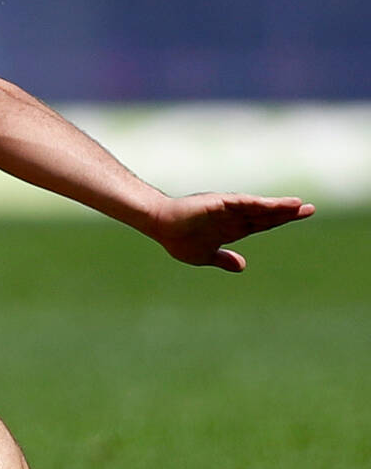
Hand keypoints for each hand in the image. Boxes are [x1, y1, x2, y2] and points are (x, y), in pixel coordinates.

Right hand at [148, 192, 314, 270]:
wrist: (159, 225)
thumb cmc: (178, 238)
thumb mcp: (205, 255)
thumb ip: (224, 258)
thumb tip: (242, 266)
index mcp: (233, 228)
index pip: (264, 222)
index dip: (282, 219)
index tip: (302, 214)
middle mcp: (234, 216)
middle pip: (266, 214)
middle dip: (287, 212)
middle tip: (309, 209)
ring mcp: (226, 208)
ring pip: (257, 207)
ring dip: (277, 207)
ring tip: (298, 205)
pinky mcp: (217, 203)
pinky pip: (240, 203)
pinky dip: (256, 203)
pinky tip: (271, 204)